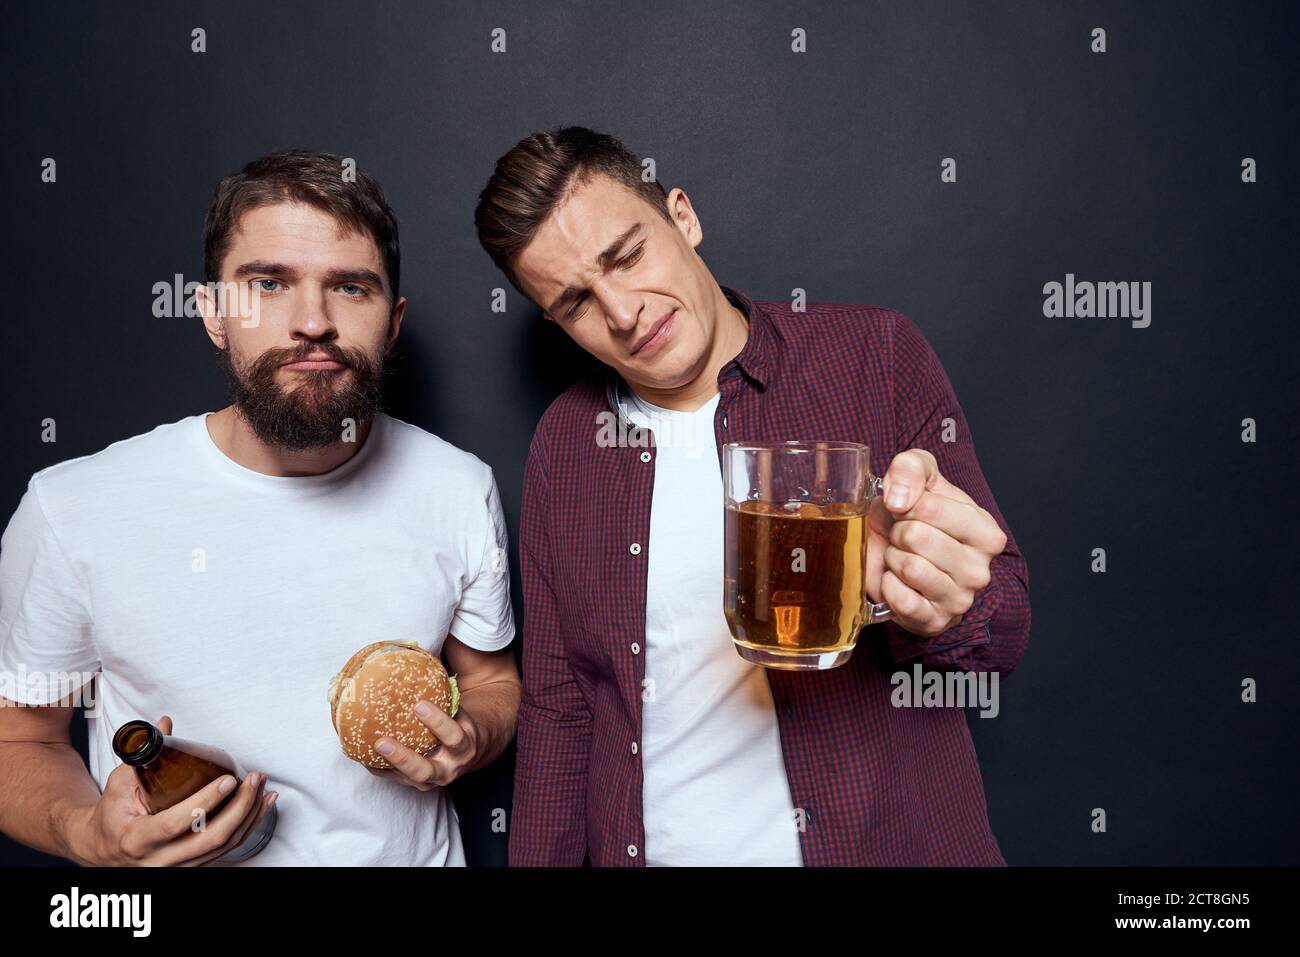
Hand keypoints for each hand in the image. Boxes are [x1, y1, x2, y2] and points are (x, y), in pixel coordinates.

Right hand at [68, 714, 275, 865]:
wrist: (103, 847)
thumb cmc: (113, 812)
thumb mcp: (120, 782)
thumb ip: (143, 754)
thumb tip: (166, 723)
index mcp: (137, 839)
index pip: (175, 823)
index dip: (205, 802)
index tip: (228, 780)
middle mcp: (159, 860)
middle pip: (210, 838)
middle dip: (239, 808)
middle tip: (254, 780)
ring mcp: (178, 867)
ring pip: (223, 847)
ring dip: (250, 816)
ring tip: (263, 788)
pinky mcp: (192, 866)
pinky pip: (227, 850)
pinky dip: (249, 828)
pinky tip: (262, 807)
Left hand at [368, 701, 480, 790]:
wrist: (470, 750)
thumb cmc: (460, 722)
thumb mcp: (461, 709)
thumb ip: (446, 693)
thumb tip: (423, 657)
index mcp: (465, 746)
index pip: (453, 737)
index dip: (437, 722)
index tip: (419, 705)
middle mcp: (450, 768)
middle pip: (426, 770)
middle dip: (403, 757)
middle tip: (382, 742)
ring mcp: (432, 779)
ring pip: (408, 777)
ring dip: (387, 764)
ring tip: (369, 748)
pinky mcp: (417, 783)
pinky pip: (394, 779)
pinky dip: (378, 767)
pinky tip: (363, 754)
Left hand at [865, 449, 1006, 637]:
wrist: (896, 557)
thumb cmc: (914, 516)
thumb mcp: (918, 477)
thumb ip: (911, 467)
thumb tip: (899, 499)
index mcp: (986, 532)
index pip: (929, 507)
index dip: (905, 504)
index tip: (909, 510)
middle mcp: (980, 569)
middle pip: (916, 537)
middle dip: (898, 533)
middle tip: (903, 537)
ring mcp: (960, 599)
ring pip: (909, 567)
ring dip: (893, 558)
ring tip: (901, 556)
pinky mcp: (934, 621)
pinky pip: (901, 599)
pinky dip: (888, 585)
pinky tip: (897, 580)